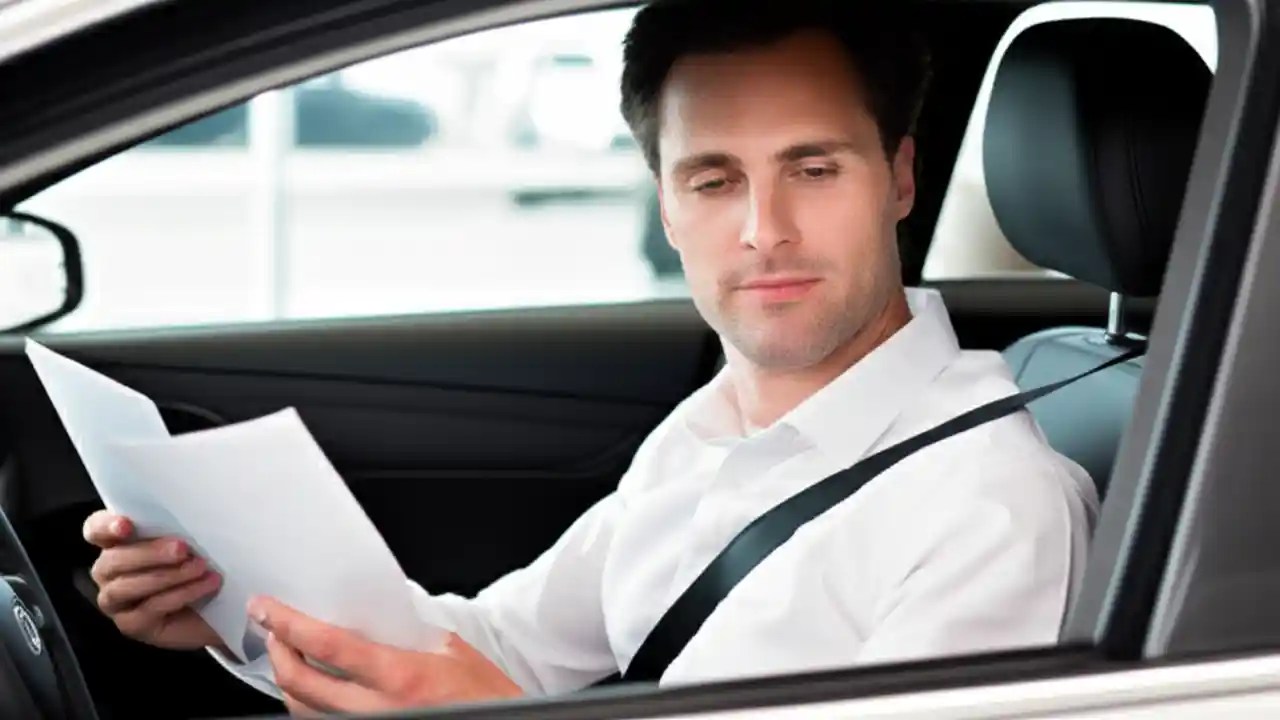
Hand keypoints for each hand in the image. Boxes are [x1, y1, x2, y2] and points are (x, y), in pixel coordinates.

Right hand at [82, 510, 223, 650]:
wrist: (218, 607)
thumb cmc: (199, 566)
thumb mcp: (190, 542)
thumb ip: (177, 529)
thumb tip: (190, 514)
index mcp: (117, 543)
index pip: (95, 529)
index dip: (105, 526)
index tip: (126, 526)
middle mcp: (109, 572)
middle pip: (112, 560)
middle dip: (148, 553)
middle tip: (182, 548)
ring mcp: (116, 602)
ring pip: (126, 587)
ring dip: (167, 575)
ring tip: (200, 567)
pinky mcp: (131, 625)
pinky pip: (150, 608)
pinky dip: (180, 594)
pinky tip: (205, 585)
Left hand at [248, 596, 521, 715]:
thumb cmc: (484, 692)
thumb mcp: (449, 648)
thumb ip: (405, 632)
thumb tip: (368, 613)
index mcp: (400, 676)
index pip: (327, 646)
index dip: (288, 624)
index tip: (267, 608)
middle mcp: (379, 709)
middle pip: (301, 684)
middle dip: (276, 651)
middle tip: (270, 629)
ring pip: (303, 712)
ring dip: (286, 682)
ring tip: (286, 655)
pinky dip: (307, 706)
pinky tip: (308, 689)